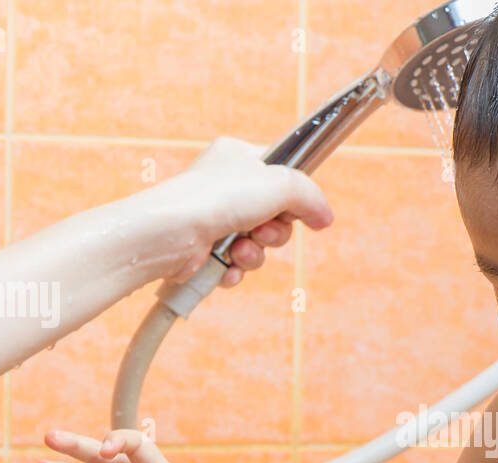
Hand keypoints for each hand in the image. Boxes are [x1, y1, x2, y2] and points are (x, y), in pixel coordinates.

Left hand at [144, 136, 333, 288]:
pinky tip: (226, 265)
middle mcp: (226, 187)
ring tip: (239, 250)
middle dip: (274, 232)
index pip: (281, 175)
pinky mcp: (205, 249)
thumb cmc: (218, 196)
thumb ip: (310, 196)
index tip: (301, 210)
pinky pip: (236, 265)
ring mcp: (215, 218)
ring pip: (258, 244)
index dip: (294, 196)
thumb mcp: (280, 183)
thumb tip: (324, 217)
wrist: (173, 231)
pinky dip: (235, 269)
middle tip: (261, 229)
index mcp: (238, 158)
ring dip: (256, 254)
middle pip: (275, 216)